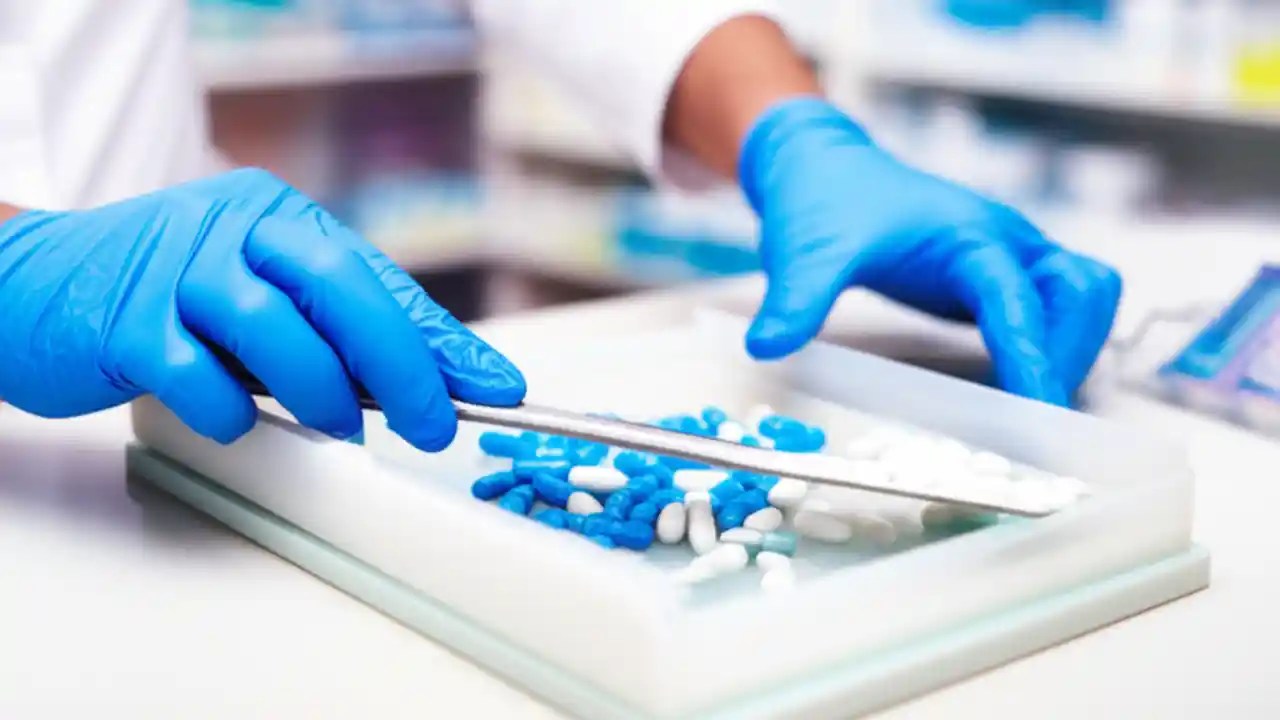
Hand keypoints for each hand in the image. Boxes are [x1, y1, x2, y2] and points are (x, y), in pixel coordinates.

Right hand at [0, 168, 524, 448]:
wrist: (29, 282)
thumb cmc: (165, 295)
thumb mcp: (257, 294)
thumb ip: (330, 330)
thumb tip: (424, 383)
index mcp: (276, 217)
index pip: (379, 280)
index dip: (441, 340)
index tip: (495, 388)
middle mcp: (231, 231)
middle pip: (340, 288)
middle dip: (403, 365)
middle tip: (435, 425)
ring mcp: (175, 272)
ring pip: (275, 329)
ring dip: (323, 392)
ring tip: (342, 424)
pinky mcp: (125, 324)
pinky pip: (198, 377)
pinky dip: (230, 411)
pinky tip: (233, 415)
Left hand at [739, 98, 1121, 404]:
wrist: (820, 167)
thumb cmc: (820, 204)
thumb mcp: (805, 254)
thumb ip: (794, 300)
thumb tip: (768, 346)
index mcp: (966, 236)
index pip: (1017, 299)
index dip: (1032, 355)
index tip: (1041, 408)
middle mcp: (1002, 240)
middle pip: (1081, 292)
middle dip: (1069, 352)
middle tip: (1032, 414)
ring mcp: (1007, 253)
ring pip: (1085, 292)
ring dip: (1076, 345)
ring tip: (1034, 400)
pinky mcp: (999, 271)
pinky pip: (1059, 303)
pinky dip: (1059, 340)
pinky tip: (1022, 381)